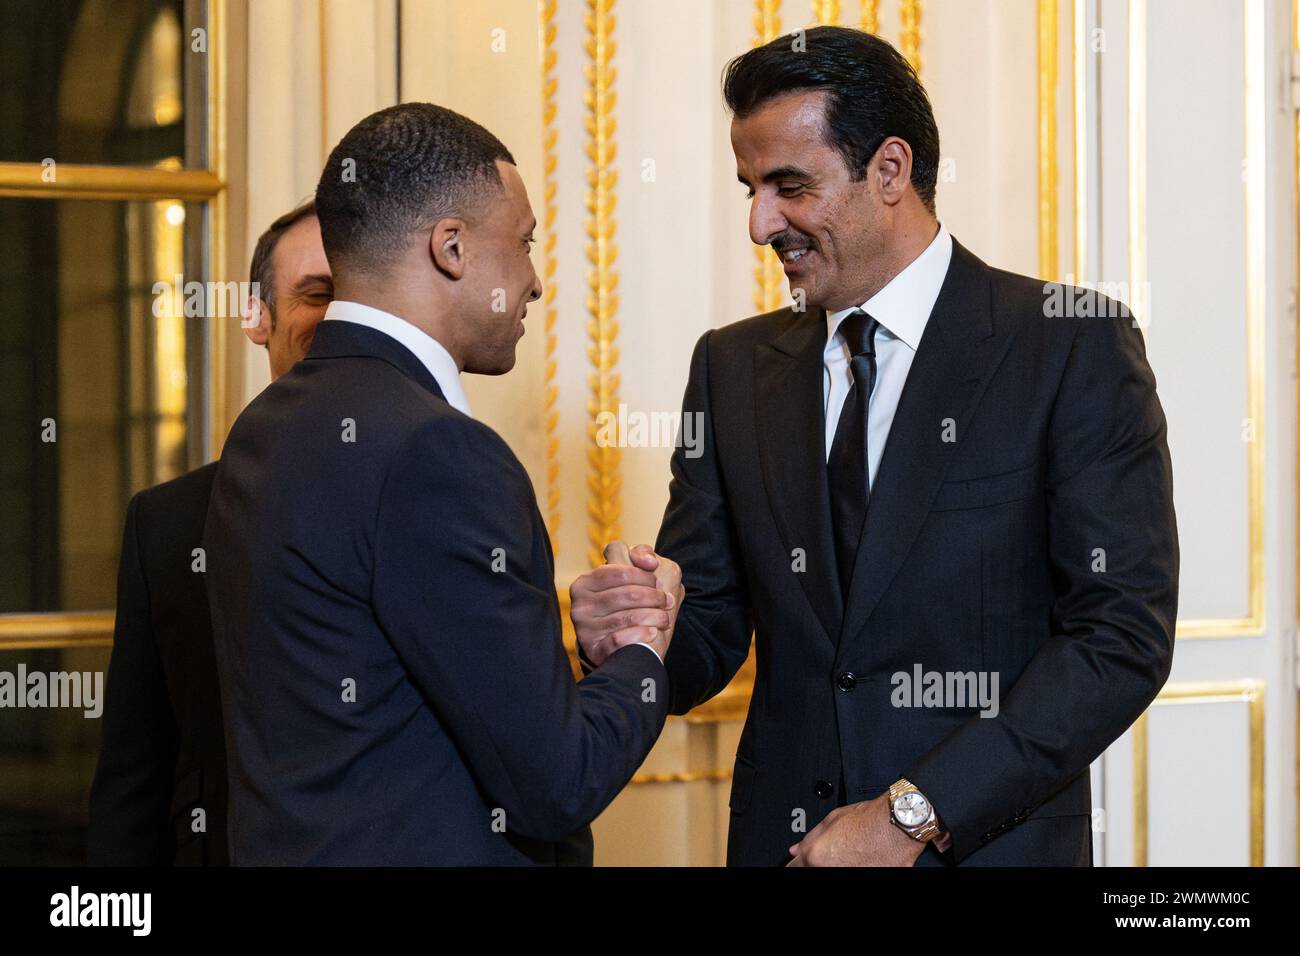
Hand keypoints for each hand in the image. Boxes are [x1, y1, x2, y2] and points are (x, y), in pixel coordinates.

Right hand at [569, 541, 683, 665]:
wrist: (620, 646)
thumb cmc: (628, 605)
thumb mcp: (630, 576)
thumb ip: (639, 556)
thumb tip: (651, 562)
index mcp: (585, 583)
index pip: (620, 572)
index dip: (645, 575)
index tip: (658, 581)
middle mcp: (581, 605)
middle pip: (628, 594)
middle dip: (655, 596)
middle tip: (668, 601)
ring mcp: (585, 628)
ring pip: (628, 617)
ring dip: (655, 616)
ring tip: (665, 618)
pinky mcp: (593, 650)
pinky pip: (620, 639)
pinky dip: (641, 634)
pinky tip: (652, 632)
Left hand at [786, 793, 925, 866]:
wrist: (897, 825)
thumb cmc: (869, 820)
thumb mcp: (832, 819)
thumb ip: (811, 837)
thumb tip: (796, 850)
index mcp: (816, 855)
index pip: (796, 866)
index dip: (800, 863)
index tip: (803, 862)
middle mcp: (830, 870)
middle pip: (813, 871)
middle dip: (820, 864)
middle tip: (834, 855)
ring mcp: (847, 876)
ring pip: (833, 873)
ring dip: (837, 866)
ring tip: (851, 856)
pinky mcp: (865, 878)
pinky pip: (852, 875)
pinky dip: (856, 867)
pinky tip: (861, 860)